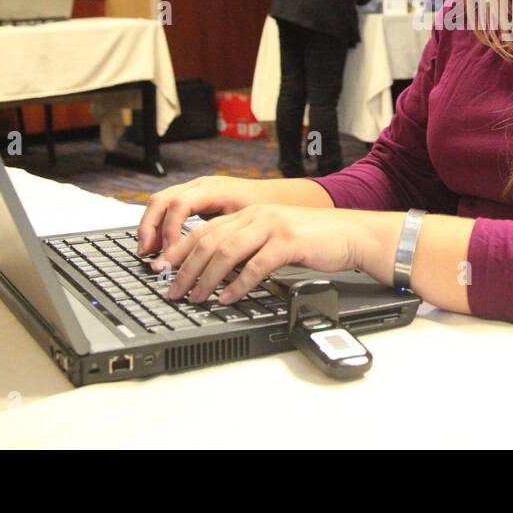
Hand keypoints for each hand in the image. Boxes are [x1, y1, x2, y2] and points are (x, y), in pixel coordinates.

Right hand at [137, 176, 269, 255]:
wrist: (277, 196)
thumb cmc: (267, 210)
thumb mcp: (249, 226)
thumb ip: (229, 242)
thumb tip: (212, 269)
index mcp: (214, 189)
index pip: (180, 204)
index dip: (170, 230)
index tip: (170, 253)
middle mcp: (200, 185)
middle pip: (162, 200)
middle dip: (150, 227)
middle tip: (146, 253)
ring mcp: (195, 188)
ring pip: (160, 202)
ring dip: (150, 226)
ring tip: (146, 251)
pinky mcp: (194, 196)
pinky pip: (167, 206)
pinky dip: (159, 224)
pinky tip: (158, 244)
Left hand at [150, 204, 375, 304]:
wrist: (350, 234)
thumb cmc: (313, 240)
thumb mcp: (272, 238)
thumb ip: (247, 248)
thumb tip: (216, 271)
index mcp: (249, 213)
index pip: (203, 229)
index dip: (178, 249)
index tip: (162, 269)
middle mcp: (256, 216)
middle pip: (208, 240)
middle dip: (184, 268)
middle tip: (172, 290)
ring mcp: (272, 227)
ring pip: (226, 251)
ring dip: (206, 278)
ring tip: (195, 298)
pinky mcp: (289, 242)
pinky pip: (255, 266)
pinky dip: (238, 285)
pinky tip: (228, 298)